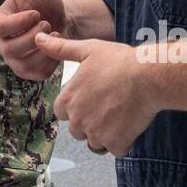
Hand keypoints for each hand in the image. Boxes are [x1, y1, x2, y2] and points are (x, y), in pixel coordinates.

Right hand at [0, 0, 65, 80]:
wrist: (63, 20)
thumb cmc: (43, 1)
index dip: (19, 22)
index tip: (36, 13)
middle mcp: (2, 44)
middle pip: (11, 48)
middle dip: (33, 36)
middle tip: (47, 24)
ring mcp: (15, 61)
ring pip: (24, 63)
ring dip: (44, 49)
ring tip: (53, 34)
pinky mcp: (29, 73)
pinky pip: (37, 73)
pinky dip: (51, 61)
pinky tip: (56, 46)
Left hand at [35, 32, 159, 155]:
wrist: (148, 77)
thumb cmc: (119, 61)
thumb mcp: (87, 50)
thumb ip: (60, 49)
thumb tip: (38, 38)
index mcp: (68, 100)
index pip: (61, 112)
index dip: (75, 106)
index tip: (91, 98)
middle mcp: (78, 120)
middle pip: (77, 130)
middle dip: (89, 122)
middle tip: (108, 104)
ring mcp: (96, 133)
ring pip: (95, 141)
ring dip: (105, 133)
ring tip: (120, 113)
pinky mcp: (115, 143)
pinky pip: (115, 148)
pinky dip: (123, 141)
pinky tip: (130, 122)